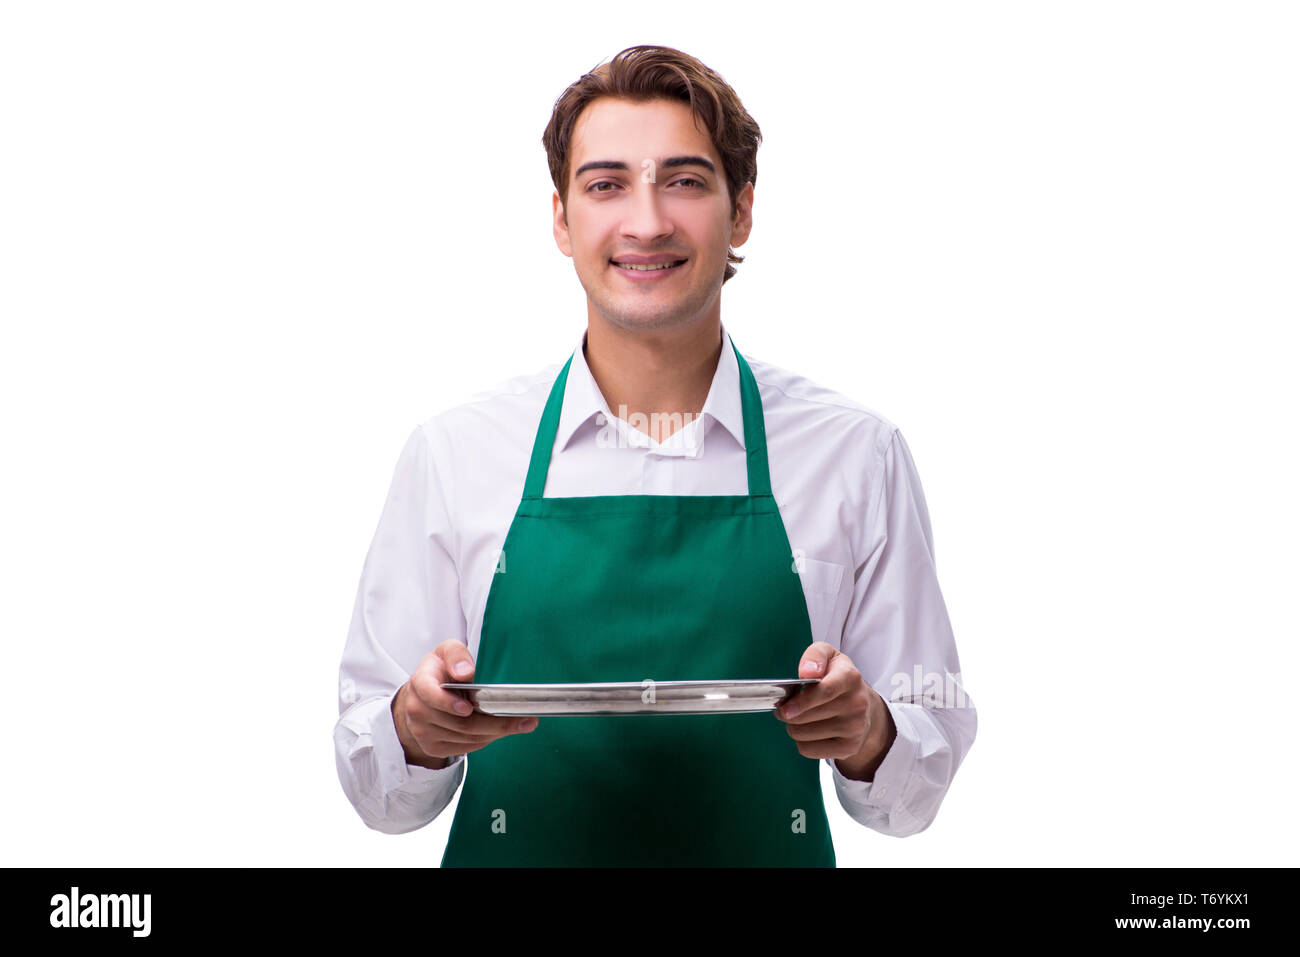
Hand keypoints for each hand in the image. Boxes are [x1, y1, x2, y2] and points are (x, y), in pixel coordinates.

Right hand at [391, 639, 539, 769]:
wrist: (419, 697)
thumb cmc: (438, 672)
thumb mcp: (446, 652)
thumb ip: (456, 655)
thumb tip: (465, 672)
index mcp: (420, 684)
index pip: (432, 695)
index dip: (450, 704)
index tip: (469, 708)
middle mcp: (418, 710)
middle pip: (460, 724)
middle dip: (495, 723)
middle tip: (523, 720)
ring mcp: (423, 732)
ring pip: (467, 738)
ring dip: (494, 732)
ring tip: (517, 724)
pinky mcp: (432, 747)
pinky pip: (465, 748)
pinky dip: (485, 740)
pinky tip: (497, 730)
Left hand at [774, 642, 896, 780]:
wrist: (866, 707)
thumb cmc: (838, 678)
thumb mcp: (829, 656)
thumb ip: (815, 656)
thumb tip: (807, 672)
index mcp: (850, 678)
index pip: (825, 691)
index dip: (801, 701)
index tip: (784, 707)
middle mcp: (856, 704)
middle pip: (806, 716)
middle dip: (788, 713)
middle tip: (785, 708)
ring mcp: (855, 728)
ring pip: (803, 734)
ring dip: (793, 726)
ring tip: (799, 717)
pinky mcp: (849, 748)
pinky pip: (808, 750)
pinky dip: (802, 742)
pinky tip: (810, 731)